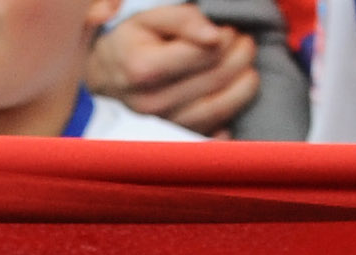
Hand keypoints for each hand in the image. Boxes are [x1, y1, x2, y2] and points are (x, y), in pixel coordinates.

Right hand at [89, 4, 259, 132]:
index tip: (228, 30)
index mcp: (143, 68)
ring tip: (248, 64)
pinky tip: (237, 91)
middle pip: (215, 78)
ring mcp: (165, 123)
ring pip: (220, 106)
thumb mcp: (149, 19)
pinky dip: (234, 110)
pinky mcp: (176, 135)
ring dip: (244, 84)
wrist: (108, 77)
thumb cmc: (132, 43)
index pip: (202, 53)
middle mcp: (153, 102)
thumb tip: (215, 35)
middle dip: (240, 56)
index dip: (224, 39)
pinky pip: (215, 127)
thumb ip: (183, 20)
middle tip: (245, 42)